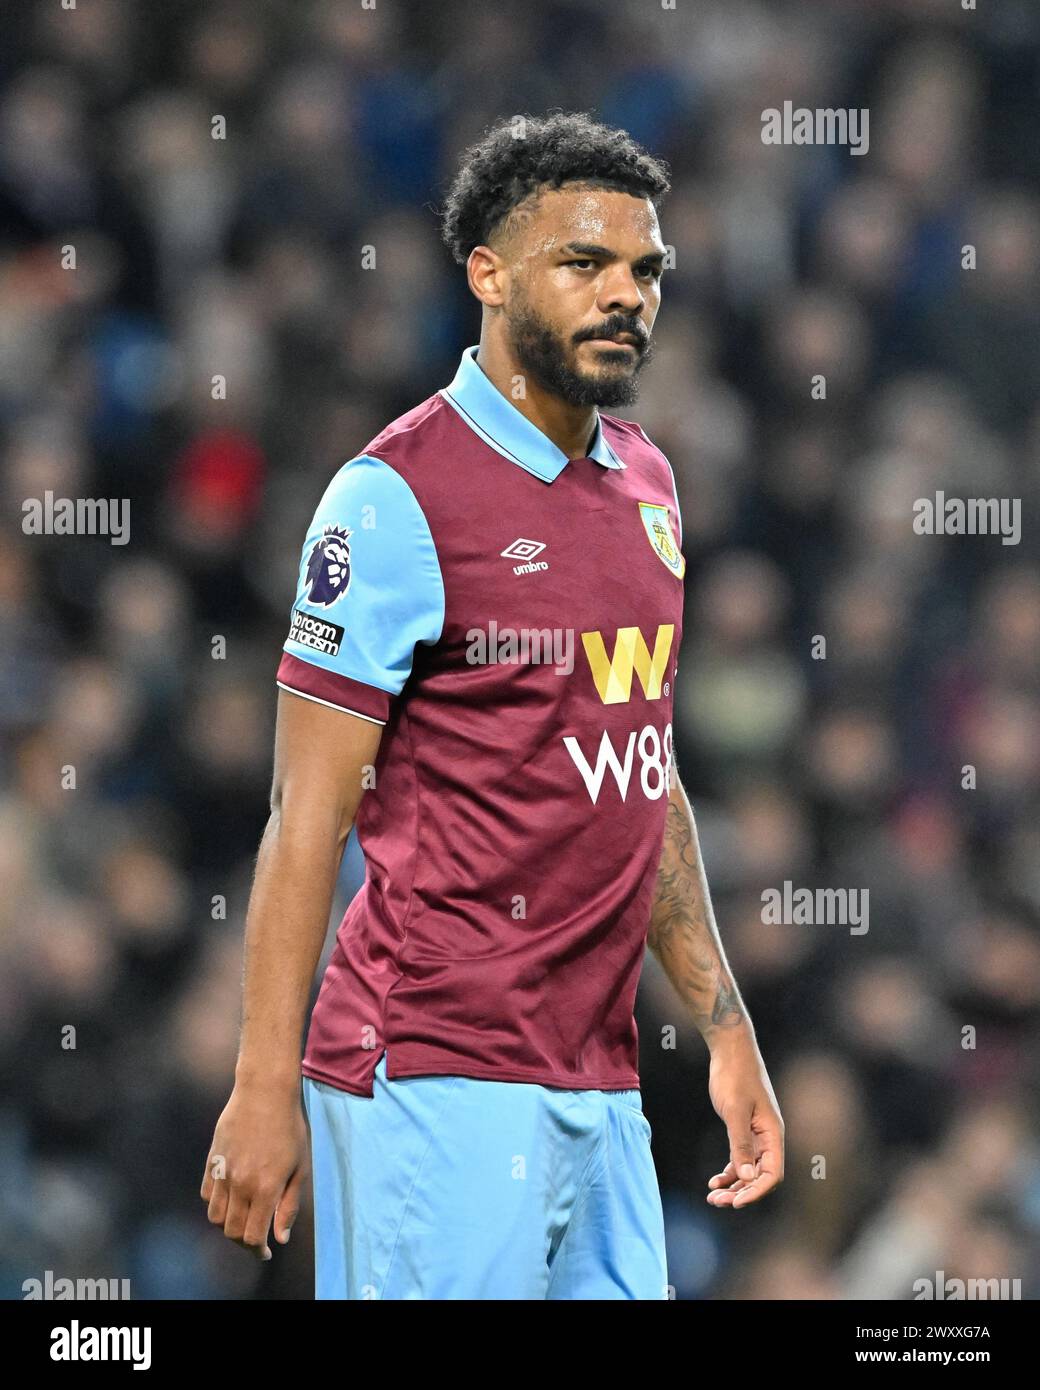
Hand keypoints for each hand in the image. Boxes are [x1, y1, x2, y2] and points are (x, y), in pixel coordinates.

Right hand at [201, 1080, 309, 1259]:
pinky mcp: (211, 1160)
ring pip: (215, 1217)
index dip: (259, 1252)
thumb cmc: (290, 1128)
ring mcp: (222, 1172)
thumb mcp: (300, 1167)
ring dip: (228, 1224)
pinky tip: (231, 1197)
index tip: (266, 1253)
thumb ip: (289, 1205)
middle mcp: (240, 1184)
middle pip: (232, 1232)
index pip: (253, 1237)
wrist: (265, 1091)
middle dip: (245, 1242)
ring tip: (244, 1218)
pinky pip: (206, 1194)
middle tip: (257, 1238)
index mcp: (265, 1188)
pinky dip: (216, 1203)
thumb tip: (281, 1238)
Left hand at [705, 1033, 783, 1209]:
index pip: (772, 1174)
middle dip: (741, 1192)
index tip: (736, 1202)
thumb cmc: (735, 1075)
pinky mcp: (743, 1128)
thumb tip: (747, 1177)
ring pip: (749, 1170)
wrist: (730, 1049)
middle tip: (716, 1202)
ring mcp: (756, 1133)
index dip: (756, 1191)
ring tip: (713, 1197)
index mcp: (773, 1133)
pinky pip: (740, 1158)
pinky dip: (729, 1171)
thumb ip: (740, 1143)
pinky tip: (714, 1181)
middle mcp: (768, 1137)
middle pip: (760, 1176)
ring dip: (734, 1185)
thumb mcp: (735, 1110)